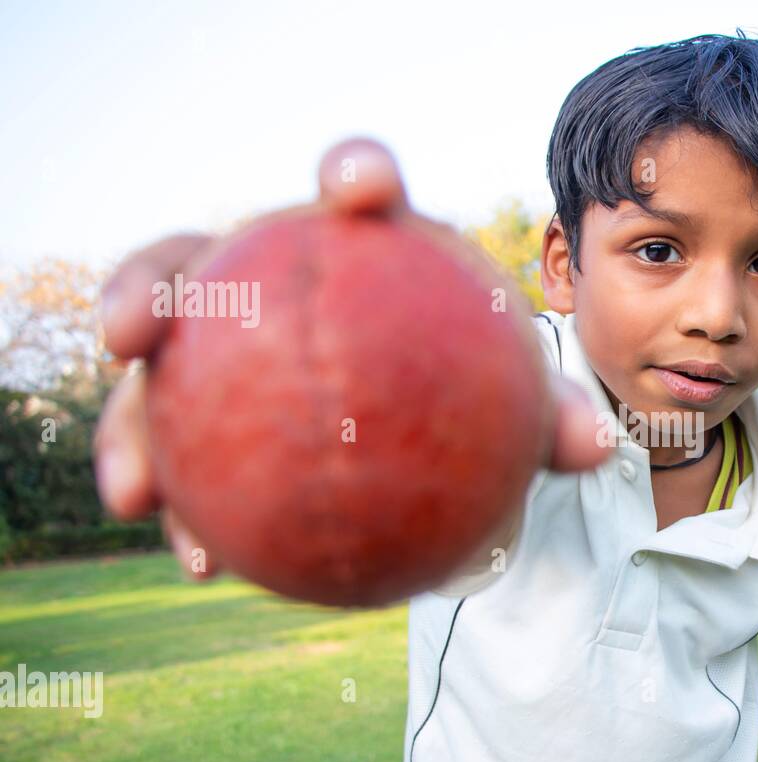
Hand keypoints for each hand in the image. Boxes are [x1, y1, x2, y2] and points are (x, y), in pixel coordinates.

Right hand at [93, 137, 609, 581]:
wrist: (433, 426)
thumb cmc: (470, 390)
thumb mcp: (516, 405)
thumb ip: (549, 415)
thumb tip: (598, 447)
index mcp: (367, 245)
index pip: (358, 187)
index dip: (355, 171)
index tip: (361, 189)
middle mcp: (276, 276)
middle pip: (195, 260)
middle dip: (150, 286)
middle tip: (136, 334)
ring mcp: (229, 345)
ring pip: (158, 371)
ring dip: (130, 430)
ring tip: (136, 493)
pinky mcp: (209, 416)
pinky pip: (184, 461)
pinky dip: (187, 512)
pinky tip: (204, 565)